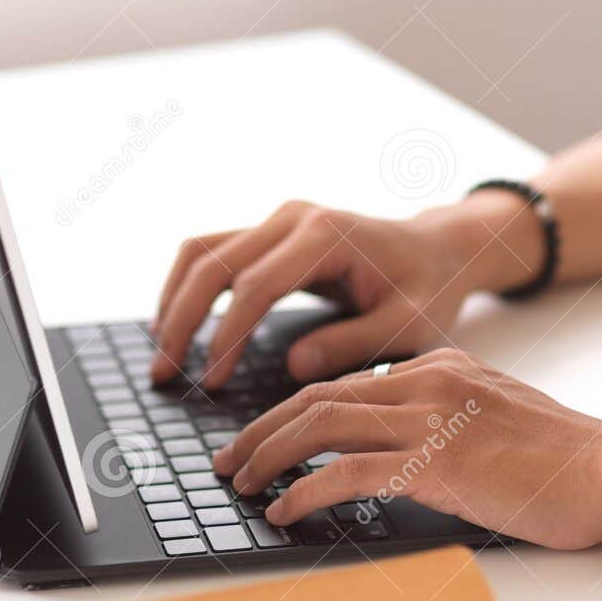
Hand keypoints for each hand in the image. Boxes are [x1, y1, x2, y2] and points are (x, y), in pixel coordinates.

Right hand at [150, 193, 542, 387]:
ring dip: (173, 302)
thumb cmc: (428, 289)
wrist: (438, 250)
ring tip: (163, 357)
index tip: (213, 382)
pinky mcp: (270, 233)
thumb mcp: (408, 325)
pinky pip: (212, 254)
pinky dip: (186, 289)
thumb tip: (294, 368)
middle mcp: (293, 218)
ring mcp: (278, 221)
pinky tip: (176, 328)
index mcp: (326, 235)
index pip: (256, 285)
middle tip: (165, 376)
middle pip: (213, 262)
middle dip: (182, 320)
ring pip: (201, 251)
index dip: (226, 336)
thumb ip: (354, 344)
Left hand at [210, 349, 601, 549]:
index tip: (262, 434)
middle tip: (229, 459)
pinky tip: (284, 509)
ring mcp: (431, 419)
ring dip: (268, 456)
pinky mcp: (437, 463)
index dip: (292, 409)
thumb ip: (445, 417)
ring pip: (320, 426)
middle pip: (317, 396)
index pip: (345, 381)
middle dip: (261, 428)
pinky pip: (347, 472)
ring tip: (242, 484)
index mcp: (441, 366)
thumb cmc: (564, 458)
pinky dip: (304, 490)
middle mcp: (428, 381)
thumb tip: (396, 447)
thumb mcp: (495, 415)